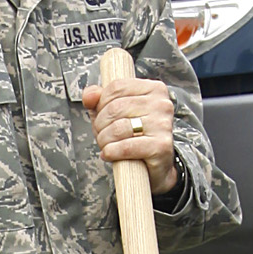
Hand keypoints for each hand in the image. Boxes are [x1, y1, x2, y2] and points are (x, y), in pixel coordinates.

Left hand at [81, 75, 178, 197]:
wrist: (156, 167)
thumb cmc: (135, 137)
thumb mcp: (115, 113)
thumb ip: (99, 99)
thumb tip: (89, 95)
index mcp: (154, 89)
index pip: (117, 87)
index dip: (101, 103)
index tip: (102, 116)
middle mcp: (162, 104)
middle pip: (115, 107)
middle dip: (100, 124)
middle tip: (101, 134)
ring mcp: (163, 125)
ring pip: (118, 128)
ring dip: (104, 140)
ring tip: (106, 145)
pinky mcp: (160, 146)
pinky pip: (125, 147)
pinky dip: (111, 152)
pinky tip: (109, 154)